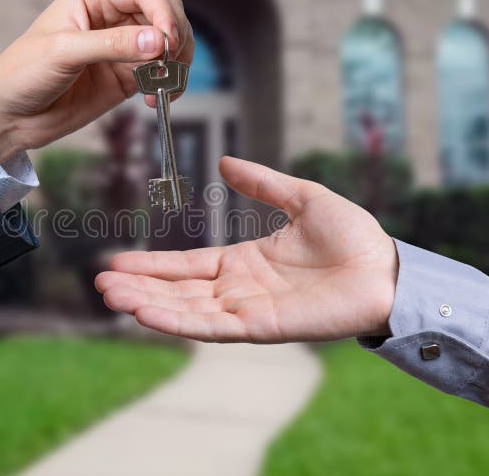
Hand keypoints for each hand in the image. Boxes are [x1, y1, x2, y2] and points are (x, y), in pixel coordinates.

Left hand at [0, 0, 193, 164]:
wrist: (10, 116)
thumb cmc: (22, 73)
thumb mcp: (63, 53)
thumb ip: (111, 45)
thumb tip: (158, 42)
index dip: (163, 13)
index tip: (168, 41)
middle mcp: (112, 17)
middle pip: (165, 12)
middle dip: (176, 35)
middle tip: (169, 63)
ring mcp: (122, 48)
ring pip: (169, 43)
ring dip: (177, 62)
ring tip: (165, 84)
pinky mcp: (127, 77)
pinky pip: (161, 74)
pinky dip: (168, 85)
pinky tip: (156, 98)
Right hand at [95, 156, 398, 342]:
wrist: (387, 269)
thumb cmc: (353, 236)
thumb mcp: (301, 197)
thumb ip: (262, 183)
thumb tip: (226, 162)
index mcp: (244, 262)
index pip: (187, 266)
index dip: (153, 264)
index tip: (118, 260)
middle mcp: (239, 290)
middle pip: (177, 291)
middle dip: (139, 287)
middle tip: (101, 281)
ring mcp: (247, 311)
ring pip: (186, 310)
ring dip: (147, 303)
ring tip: (111, 295)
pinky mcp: (261, 328)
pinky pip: (211, 327)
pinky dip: (176, 321)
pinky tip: (146, 313)